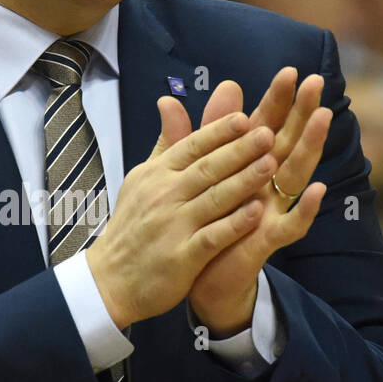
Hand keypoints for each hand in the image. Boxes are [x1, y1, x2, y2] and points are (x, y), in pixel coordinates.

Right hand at [86, 104, 276, 327]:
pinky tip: (256, 213)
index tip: (246, 118)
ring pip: (213, 199)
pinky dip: (233, 225)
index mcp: (156, 175)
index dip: (219, 132)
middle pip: (206, 168)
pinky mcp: (180, 258)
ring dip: (243, 181)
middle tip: (268, 134)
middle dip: (239, 150)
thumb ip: (165, 144)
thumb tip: (169, 101)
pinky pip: (211, 237)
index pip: (191, 147)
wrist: (111, 280)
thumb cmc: (132, 227)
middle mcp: (163, 196)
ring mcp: (172, 227)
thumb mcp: (142, 180)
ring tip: (271, 164)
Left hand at [187, 67, 331, 334]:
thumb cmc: (202, 224)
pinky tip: (318, 190)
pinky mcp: (265, 241)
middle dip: (302, 112)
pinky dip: (306, 209)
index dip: (276, 101)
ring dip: (310, 147)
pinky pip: (291, 225)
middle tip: (317, 81)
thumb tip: (169, 99)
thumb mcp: (191, 177)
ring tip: (324, 119)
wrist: (198, 278)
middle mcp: (264, 186)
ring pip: (295, 175)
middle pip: (286, 142)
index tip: (290, 71)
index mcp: (245, 168)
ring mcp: (268, 212)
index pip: (263, 127)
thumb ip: (185, 140)